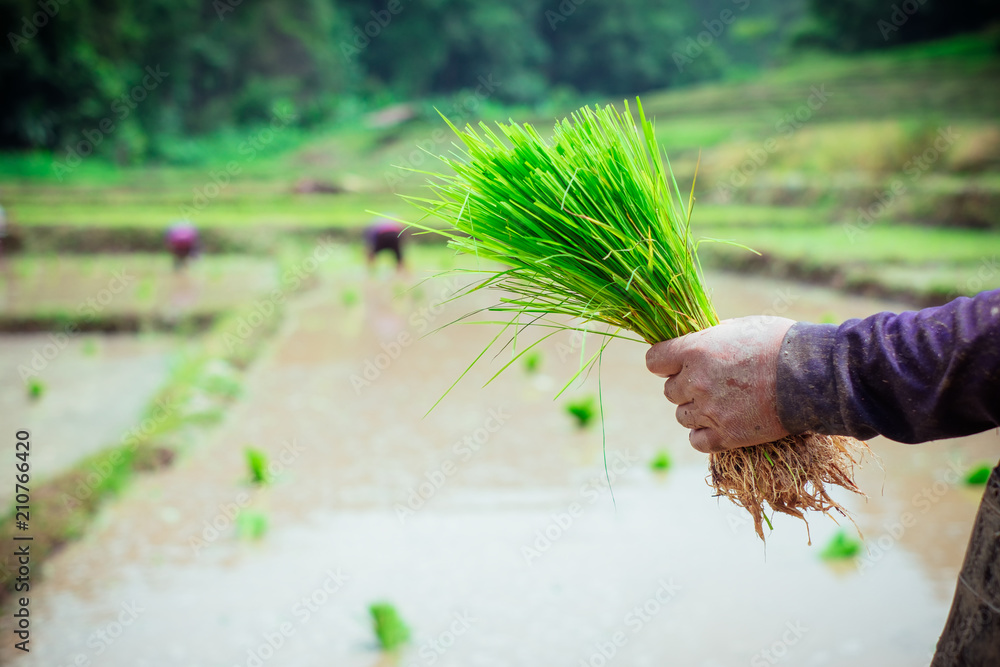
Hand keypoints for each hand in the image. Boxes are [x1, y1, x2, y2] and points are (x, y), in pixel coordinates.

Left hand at [644, 316, 793, 453]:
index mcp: (695, 350)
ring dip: (695, 410)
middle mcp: (696, 381)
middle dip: (685, 386)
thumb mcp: (740, 327)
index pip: (654, 360)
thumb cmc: (779, 342)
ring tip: (719, 403)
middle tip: (709, 382)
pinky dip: (703, 434)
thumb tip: (697, 341)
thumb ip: (711, 337)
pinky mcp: (727, 435)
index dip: (663, 362)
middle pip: (669, 391)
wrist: (812, 375)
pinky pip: (696, 441)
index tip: (674, 363)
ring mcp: (710, 410)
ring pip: (682, 416)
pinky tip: (718, 425)